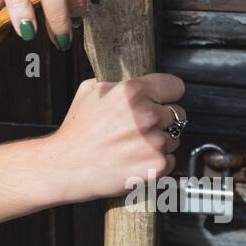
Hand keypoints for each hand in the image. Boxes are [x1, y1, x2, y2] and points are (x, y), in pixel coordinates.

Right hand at [43, 74, 186, 204]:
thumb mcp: (89, 91)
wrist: (67, 165)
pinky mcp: (156, 165)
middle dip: (162, 119)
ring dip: (160, 141)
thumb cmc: (76, 131)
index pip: (175, 86)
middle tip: (140, 127)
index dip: (166, 93)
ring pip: (174, 138)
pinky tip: (136, 159)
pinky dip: (157, 161)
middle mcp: (147, 115)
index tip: (161, 99)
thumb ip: (117, 82)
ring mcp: (154, 142)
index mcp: (132, 92)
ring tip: (134, 145)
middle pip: (178, 113)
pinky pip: (170, 159)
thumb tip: (133, 79)